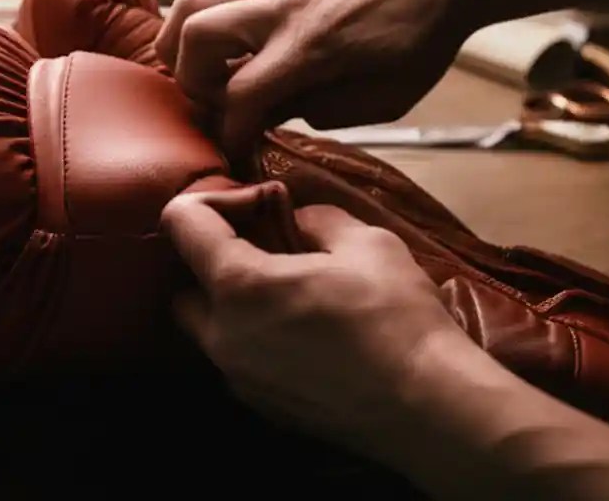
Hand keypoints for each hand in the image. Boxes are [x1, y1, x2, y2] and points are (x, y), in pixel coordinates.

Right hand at [155, 0, 482, 154]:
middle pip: (195, 39)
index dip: (228, 132)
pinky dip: (206, 4)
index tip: (234, 147)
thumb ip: (320, 112)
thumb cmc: (422, 39)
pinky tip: (224, 26)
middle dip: (190, 81)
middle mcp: (282, 6)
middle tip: (212, 99)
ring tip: (198, 64)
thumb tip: (270, 112)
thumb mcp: (383, 99)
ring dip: (180, 40)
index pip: (239, 98)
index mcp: (311, 49)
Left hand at [160, 183, 479, 457]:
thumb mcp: (366, 243)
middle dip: (215, 262)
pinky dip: (256, 341)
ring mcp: (239, 378)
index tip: (262, 204)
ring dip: (233, 305)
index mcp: (239, 286)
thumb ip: (317, 219)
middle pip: (185, 287)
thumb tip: (299, 220)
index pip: (181, 222)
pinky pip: (238, 363)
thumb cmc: (397, 320)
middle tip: (268, 251)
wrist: (428, 408)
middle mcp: (224, 336)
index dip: (216, 199)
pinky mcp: (261, 406)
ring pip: (209, 331)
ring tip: (290, 295)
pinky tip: (305, 335)